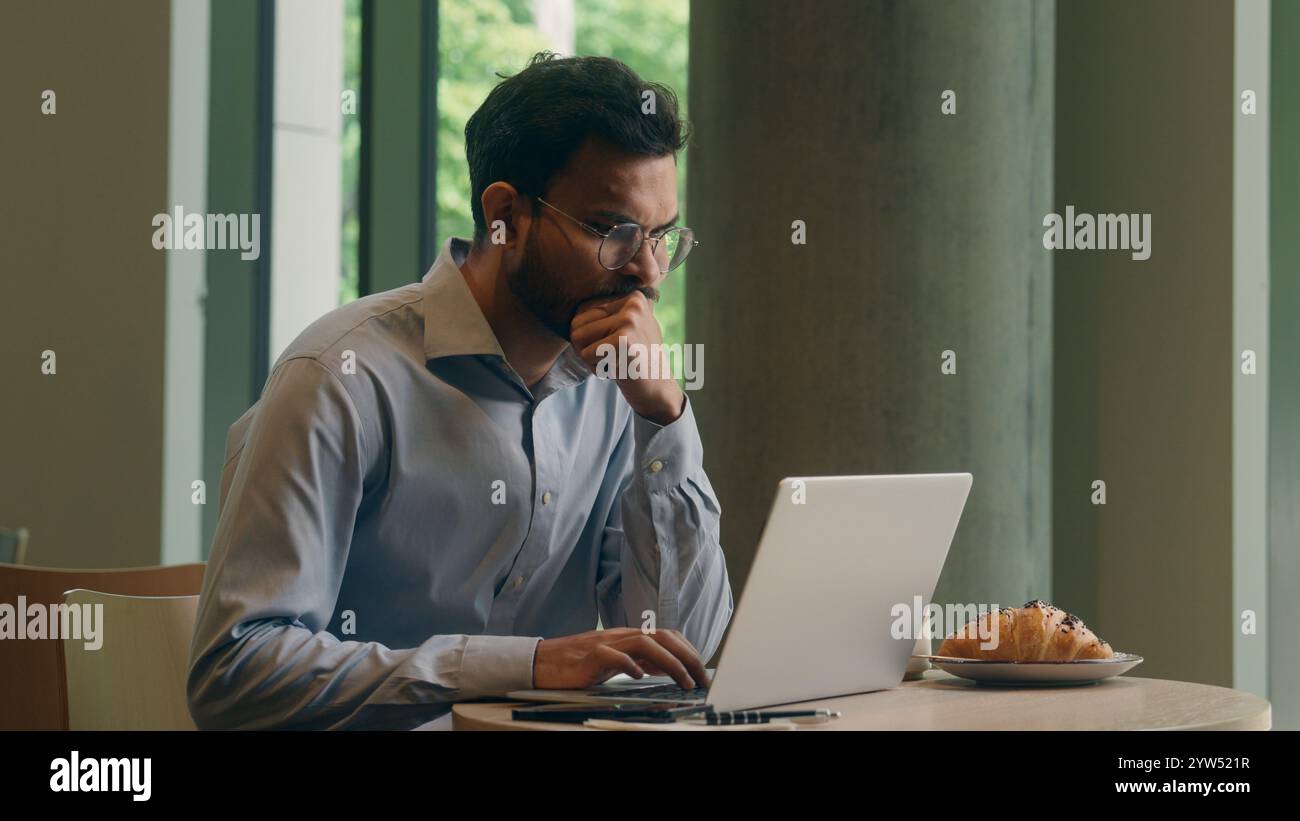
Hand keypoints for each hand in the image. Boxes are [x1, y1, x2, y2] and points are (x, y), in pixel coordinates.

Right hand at [532, 627, 710, 689]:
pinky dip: (630, 666)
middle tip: (701, 679)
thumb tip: (667, 667)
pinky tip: (640, 678)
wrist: (543, 662)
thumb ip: (640, 661)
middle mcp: (621, 636)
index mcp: (628, 637)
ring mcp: (606, 643)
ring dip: (669, 662)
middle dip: (687, 657)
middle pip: (662, 637)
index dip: (688, 650)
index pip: (666, 635)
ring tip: (683, 682)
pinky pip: (613, 656)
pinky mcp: (589, 656)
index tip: (701, 670)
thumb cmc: (579, 664)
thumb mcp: (615, 662)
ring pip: (645, 644)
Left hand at [570, 291, 684, 424]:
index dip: (586, 335)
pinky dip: (596, 368)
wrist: (658, 389)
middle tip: (610, 357)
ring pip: (577, 337)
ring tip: (613, 362)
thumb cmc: (635, 360)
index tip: (611, 347)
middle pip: (576, 322)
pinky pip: (586, 354)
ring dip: (590, 358)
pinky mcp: (624, 339)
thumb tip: (572, 312)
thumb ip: (603, 315)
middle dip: (585, 347)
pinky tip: (616, 369)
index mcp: (632, 296)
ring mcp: (630, 319)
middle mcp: (632, 301)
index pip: (582, 310)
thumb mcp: (624, 328)